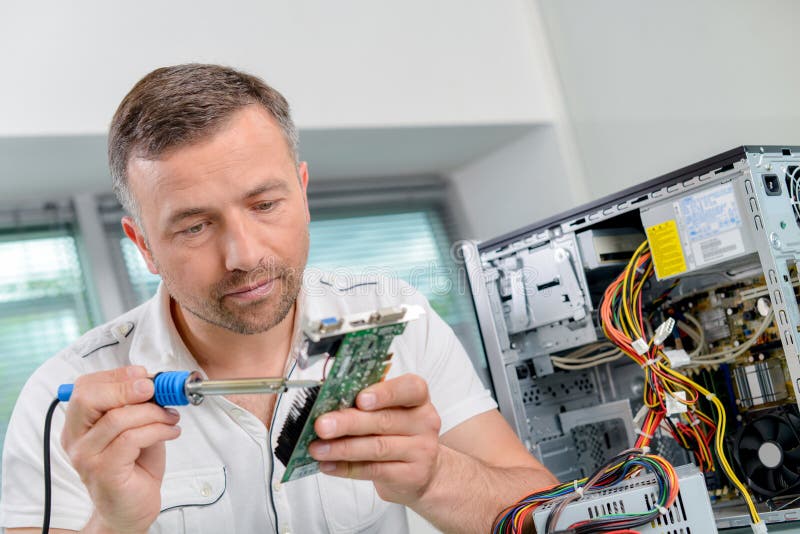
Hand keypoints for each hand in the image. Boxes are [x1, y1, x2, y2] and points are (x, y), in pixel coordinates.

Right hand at [60, 366, 180, 533]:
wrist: (132, 508)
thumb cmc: (135, 467)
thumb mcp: (137, 427)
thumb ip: (138, 406)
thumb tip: (154, 382)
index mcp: (79, 424)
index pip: (85, 387)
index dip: (117, 376)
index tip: (145, 376)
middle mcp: (76, 439)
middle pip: (89, 398)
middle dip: (126, 387)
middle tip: (154, 390)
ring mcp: (86, 457)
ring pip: (117, 418)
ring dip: (153, 412)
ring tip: (171, 417)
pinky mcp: (104, 471)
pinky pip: (131, 439)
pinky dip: (158, 429)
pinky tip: (171, 431)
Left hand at [308, 374, 441, 504]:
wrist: (425, 473)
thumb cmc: (399, 434)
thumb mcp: (391, 412)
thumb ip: (367, 403)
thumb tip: (328, 402)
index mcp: (418, 399)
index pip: (411, 388)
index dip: (385, 392)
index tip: (360, 398)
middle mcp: (424, 422)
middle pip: (385, 420)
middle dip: (348, 422)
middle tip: (322, 425)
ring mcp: (421, 450)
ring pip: (377, 447)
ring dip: (343, 448)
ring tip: (318, 448)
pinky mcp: (411, 475)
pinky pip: (374, 470)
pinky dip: (347, 468)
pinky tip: (328, 465)